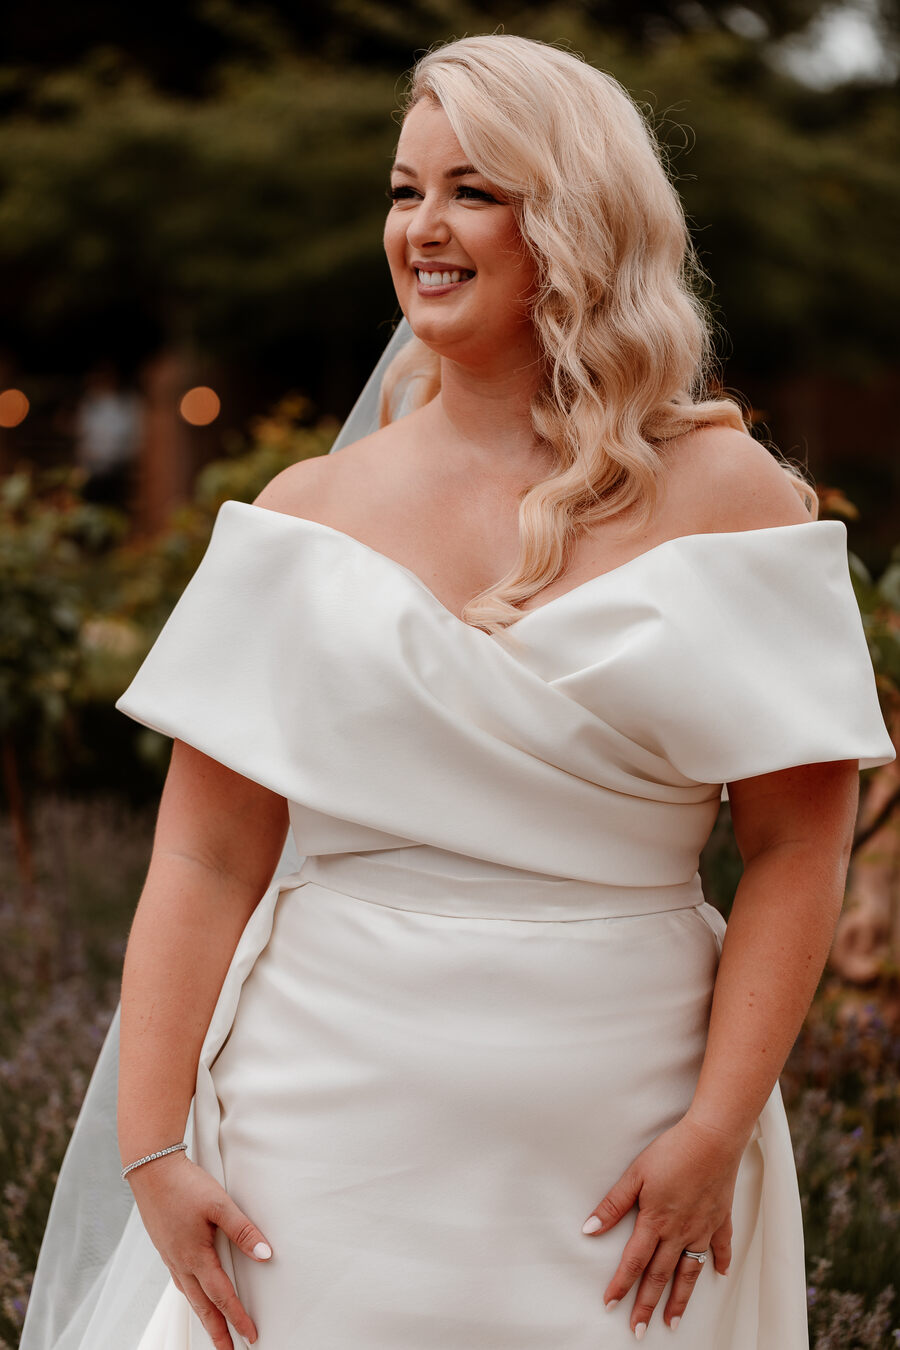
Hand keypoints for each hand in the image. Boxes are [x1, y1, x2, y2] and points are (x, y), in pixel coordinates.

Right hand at [127, 1151, 272, 1347]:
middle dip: (217, 1333)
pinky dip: (191, 1296)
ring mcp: (170, 1257)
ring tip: (214, 1332)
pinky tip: (195, 1294)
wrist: (151, 1170)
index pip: (221, 1296)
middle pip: (202, 1307)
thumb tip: (266, 1255)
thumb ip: (243, 1231)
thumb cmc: (185, 1185)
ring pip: (190, 1296)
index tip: (251, 1336)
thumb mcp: (220, 1204)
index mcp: (195, 1257)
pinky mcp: (165, 1248)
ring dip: (203, 1317)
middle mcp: (180, 1263)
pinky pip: (180, 1282)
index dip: (238, 1318)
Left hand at [581, 1115, 743, 1337]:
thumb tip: (590, 1228)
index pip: (633, 1262)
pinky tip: (719, 1275)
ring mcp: (702, 1229)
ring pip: (689, 1273)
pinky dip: (720, 1262)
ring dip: (680, 1299)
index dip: (620, 1285)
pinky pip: (720, 1247)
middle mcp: (679, 1233)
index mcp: (655, 1222)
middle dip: (647, 1305)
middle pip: (660, 1276)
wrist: (712, 1139)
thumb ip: (613, 1204)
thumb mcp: (635, 1174)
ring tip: (673, 1322)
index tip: (610, 1305)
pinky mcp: (721, 1219)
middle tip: (638, 1330)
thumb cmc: (671, 1152)